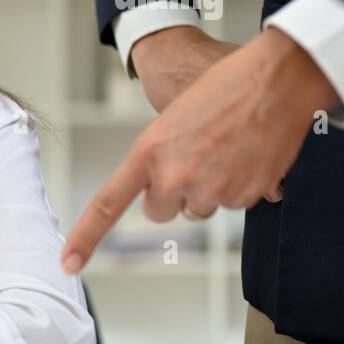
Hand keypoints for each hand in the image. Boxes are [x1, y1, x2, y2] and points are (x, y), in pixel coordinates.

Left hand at [62, 26, 339, 272]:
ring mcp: (211, 189)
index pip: (107, 204)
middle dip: (171, 195)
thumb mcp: (171, 120)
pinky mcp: (245, 196)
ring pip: (199, 209)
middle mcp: (175, 177)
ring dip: (208, 190)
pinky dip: (241, 186)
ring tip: (226, 151)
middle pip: (159, 211)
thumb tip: (161, 187)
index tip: (69, 263)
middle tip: (193, 160)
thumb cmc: (223, 89)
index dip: (85, 238)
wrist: (274, 80)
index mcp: (148, 153)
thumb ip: (158, 157)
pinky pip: (234, 203)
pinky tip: (249, 155)